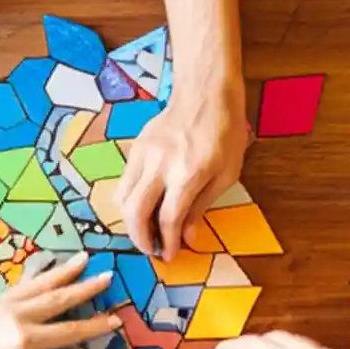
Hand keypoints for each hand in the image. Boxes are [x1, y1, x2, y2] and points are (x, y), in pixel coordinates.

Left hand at [0, 253, 119, 348]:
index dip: (95, 326)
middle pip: (56, 298)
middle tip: (106, 275)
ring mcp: (0, 307)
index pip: (70, 329)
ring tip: (82, 258)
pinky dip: (38, 277)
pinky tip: (50, 269)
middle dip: (84, 287)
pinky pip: (20, 286)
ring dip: (61, 272)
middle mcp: (14, 316)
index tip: (117, 319)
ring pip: (37, 285)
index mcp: (26, 340)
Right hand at [116, 80, 246, 258]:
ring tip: (145, 231)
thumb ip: (202, 206)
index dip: (167, 242)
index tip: (169, 255)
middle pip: (135, 212)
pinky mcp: (135, 148)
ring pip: (122, 198)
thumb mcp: (227, 174)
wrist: (205, 93)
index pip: (168, 218)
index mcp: (189, 173)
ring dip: (131, 221)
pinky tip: (144, 206)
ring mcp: (143, 155)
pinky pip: (124, 182)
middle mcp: (161, 165)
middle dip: (140, 238)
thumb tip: (187, 238)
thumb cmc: (225, 133)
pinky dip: (129, 201)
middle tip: (151, 249)